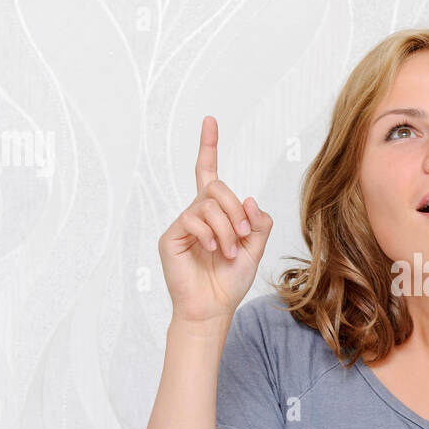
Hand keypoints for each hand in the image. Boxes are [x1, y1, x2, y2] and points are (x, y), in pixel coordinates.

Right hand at [158, 116, 272, 325]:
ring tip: (228, 251)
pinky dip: (208, 233)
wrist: (212, 308)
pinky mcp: (170, 237)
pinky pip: (191, 219)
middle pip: (215, 186)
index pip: (208, 173)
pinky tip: (212, 250)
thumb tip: (249, 199)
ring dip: (225, 228)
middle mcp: (197, 214)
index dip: (208, 147)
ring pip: (207, 204)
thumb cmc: (230, 281)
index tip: (210, 120)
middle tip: (243, 235)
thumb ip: (258, 223)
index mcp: (216, 213)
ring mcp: (182, 225)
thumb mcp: (255, 249)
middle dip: (234, 208)